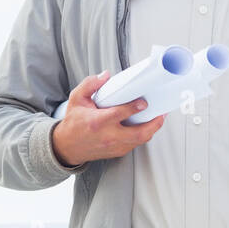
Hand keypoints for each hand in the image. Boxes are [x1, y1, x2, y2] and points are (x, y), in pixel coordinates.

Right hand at [51, 71, 166, 166]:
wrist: (67, 146)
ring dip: (152, 129)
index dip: (134, 107)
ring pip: (139, 141)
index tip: (143, 102)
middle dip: (153, 124)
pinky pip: (135, 144)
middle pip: (137, 134)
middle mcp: (108, 136)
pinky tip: (147, 125)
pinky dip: (143, 135)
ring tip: (159, 118)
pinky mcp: (117, 151)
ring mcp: (114, 146)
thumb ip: (90, 84)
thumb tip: (106, 75)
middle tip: (161, 113)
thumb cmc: (73, 122)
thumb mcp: (76, 98)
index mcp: (97, 122)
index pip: (120, 115)